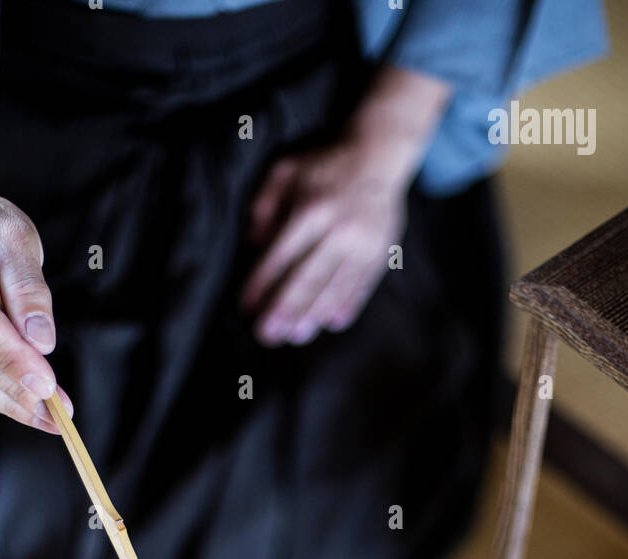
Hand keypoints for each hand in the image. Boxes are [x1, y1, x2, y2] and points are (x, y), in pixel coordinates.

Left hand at [241, 140, 405, 345]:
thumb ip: (265, 204)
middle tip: (267, 336)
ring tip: (295, 336)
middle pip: (307, 280)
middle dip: (284, 311)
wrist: (379, 154)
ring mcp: (362, 244)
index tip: (248, 308)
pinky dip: (346, 306)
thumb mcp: (286, 171)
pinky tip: (330, 323)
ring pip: (334, 288)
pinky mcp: (380, 253)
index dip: (262, 285)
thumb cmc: (324, 166)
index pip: (280, 257)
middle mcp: (338, 230)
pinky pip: (361, 286)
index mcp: (310, 210)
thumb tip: (254, 244)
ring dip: (312, 316)